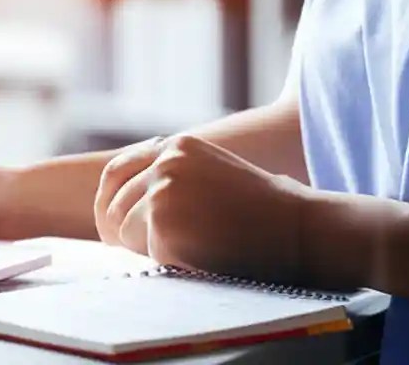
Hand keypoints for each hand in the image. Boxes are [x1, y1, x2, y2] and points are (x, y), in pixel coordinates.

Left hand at [95, 134, 310, 281]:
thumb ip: (174, 177)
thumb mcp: (213, 174)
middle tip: (152, 248)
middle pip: (114, 204)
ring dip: (148, 247)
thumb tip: (126, 201)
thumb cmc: (266, 211)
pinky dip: (166, 260)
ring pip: (123, 230)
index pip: (116, 172)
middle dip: (125, 231)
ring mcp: (161, 190)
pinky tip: (200, 255)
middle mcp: (164, 162)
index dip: (108, 202)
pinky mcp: (162, 222)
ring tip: (192, 247)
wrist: (300, 229)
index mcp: (176, 147)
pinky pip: (144, 252)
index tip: (112, 225)